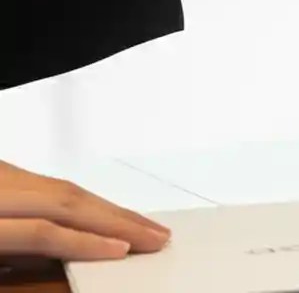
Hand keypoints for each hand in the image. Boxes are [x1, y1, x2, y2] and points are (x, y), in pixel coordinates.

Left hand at [0, 161, 168, 262]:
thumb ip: (13, 254)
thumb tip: (60, 254)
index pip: (42, 233)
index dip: (85, 244)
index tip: (124, 252)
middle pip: (65, 201)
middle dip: (116, 221)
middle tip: (157, 235)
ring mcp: (2, 174)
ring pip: (64, 187)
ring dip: (108, 207)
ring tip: (142, 223)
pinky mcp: (4, 170)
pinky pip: (52, 182)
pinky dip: (84, 197)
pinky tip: (103, 208)